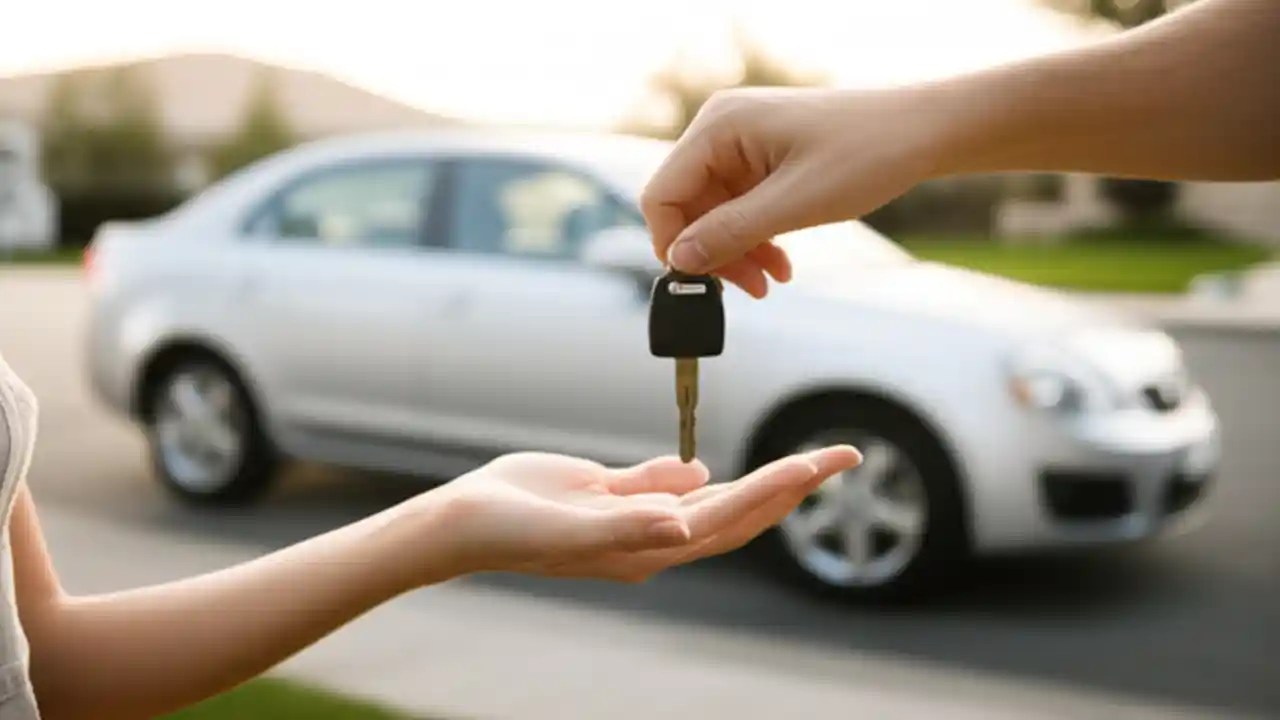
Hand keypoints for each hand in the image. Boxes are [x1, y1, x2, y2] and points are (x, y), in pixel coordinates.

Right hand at [415, 447, 859, 582]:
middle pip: (740, 511)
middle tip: (844, 456)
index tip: (817, 464)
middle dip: (792, 484)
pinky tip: (715, 469)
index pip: (730, 517)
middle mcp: (652, 537)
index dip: (776, 489)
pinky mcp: (614, 497)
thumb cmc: (510, 527)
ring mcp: (636, 519)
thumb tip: (685, 521)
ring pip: (714, 501)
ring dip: (760, 481)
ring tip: (806, 464)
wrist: (465, 523)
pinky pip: (668, 486)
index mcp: (649, 547)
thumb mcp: (569, 524)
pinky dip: (701, 478)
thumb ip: (627, 521)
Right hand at [641, 86, 942, 296]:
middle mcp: (722, 129)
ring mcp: (742, 144)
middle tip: (750, 289)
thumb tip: (680, 260)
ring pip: (714, 214)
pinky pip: (740, 208)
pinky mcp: (763, 159)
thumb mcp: (795, 204)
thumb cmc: (867, 153)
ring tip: (771, 281)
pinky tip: (781, 263)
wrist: (923, 131)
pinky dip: (756, 238)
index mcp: (719, 126)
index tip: (701, 282)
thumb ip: (731, 232)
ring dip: (739, 251)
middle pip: (687, 208)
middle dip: (715, 253)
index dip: (673, 244)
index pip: (662, 194)